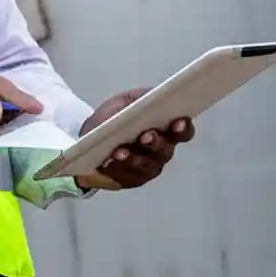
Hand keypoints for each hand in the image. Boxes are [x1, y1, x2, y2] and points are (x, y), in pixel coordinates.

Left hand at [73, 88, 195, 190]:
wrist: (91, 134)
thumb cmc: (114, 116)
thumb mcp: (126, 101)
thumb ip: (140, 99)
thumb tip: (152, 97)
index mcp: (166, 129)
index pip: (183, 131)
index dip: (183, 128)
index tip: (177, 122)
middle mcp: (162, 151)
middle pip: (165, 150)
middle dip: (155, 142)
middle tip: (145, 136)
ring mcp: (148, 167)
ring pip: (145, 165)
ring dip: (133, 158)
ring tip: (119, 151)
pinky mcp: (131, 179)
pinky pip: (126, 177)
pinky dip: (117, 169)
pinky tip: (109, 162)